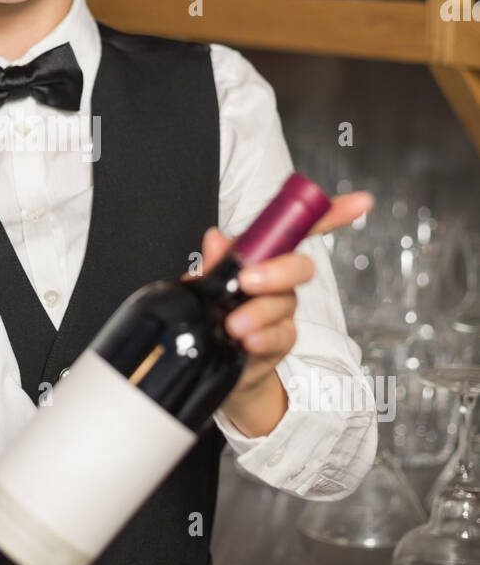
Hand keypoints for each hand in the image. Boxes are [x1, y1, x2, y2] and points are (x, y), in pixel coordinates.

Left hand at [201, 189, 373, 411]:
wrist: (212, 363)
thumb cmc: (211, 316)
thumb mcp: (203, 288)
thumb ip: (212, 265)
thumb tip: (215, 238)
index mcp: (259, 257)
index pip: (297, 231)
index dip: (330, 214)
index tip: (361, 202)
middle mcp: (277, 282)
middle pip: (299, 267)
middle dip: (279, 271)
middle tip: (248, 281)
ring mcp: (281, 312)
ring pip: (286, 303)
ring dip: (260, 312)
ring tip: (233, 325)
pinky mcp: (280, 342)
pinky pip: (282, 336)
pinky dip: (265, 337)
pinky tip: (249, 342)